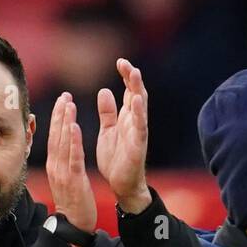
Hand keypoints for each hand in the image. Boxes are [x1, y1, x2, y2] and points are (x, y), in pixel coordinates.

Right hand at [45, 92, 96, 230]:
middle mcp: (55, 167)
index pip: (54, 138)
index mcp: (54, 166)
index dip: (56, 119)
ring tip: (68, 103)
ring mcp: (63, 173)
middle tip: (64, 95)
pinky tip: (75, 126)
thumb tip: (61, 150)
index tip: (61, 101)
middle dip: (60, 114)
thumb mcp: (64, 180)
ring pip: (63, 143)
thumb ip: (62, 164)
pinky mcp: (74, 180)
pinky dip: (73, 141)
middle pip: (56, 136)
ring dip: (65, 122)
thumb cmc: (72, 203)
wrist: (72, 225)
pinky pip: (74, 157)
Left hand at [97, 58, 151, 213]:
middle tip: (124, 62)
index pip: (129, 91)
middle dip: (132, 77)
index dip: (126, 76)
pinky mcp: (138, 144)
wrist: (121, 184)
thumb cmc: (116, 158)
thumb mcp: (108, 130)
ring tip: (134, 73)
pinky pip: (140, 126)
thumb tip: (105, 90)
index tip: (119, 61)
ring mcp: (138, 132)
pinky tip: (137, 100)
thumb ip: (108, 112)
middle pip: (136, 93)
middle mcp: (134, 121)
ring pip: (140, 106)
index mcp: (126, 117)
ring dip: (138, 89)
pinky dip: (139, 113)